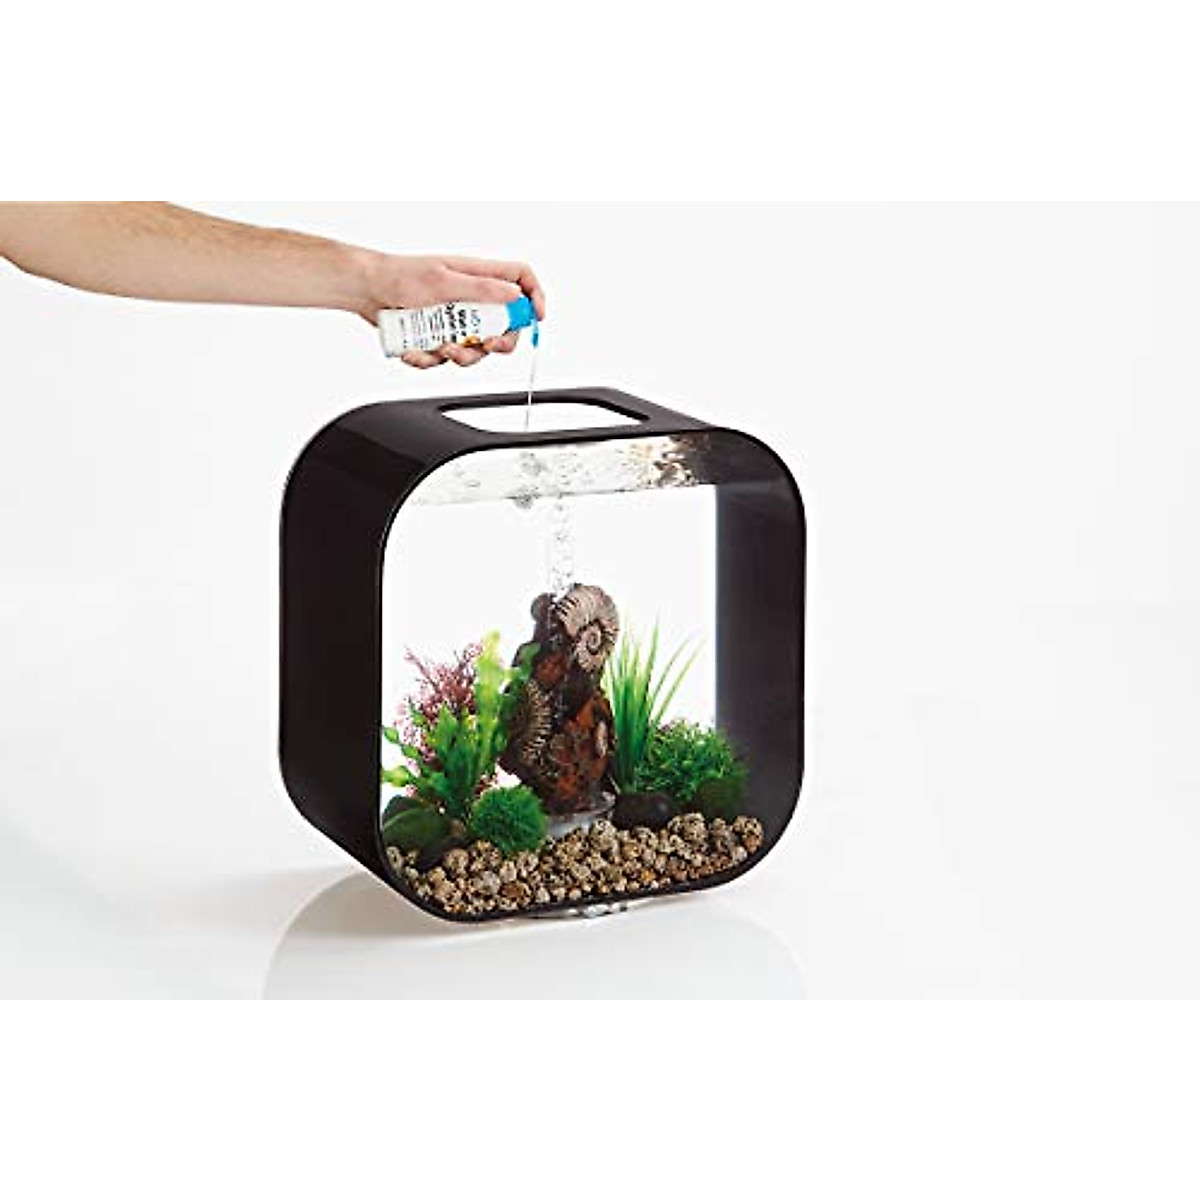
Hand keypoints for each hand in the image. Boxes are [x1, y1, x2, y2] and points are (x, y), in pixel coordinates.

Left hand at [357, 253, 545, 368]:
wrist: (366, 291)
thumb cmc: (398, 275)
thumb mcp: (443, 280)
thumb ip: (481, 289)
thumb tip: (514, 294)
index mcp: (478, 276)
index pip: (520, 279)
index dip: (534, 297)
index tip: (536, 318)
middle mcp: (472, 299)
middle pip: (506, 325)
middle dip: (498, 342)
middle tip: (483, 344)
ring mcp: (457, 319)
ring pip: (477, 349)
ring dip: (460, 356)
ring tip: (440, 348)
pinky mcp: (439, 337)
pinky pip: (447, 358)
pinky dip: (431, 359)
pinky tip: (416, 349)